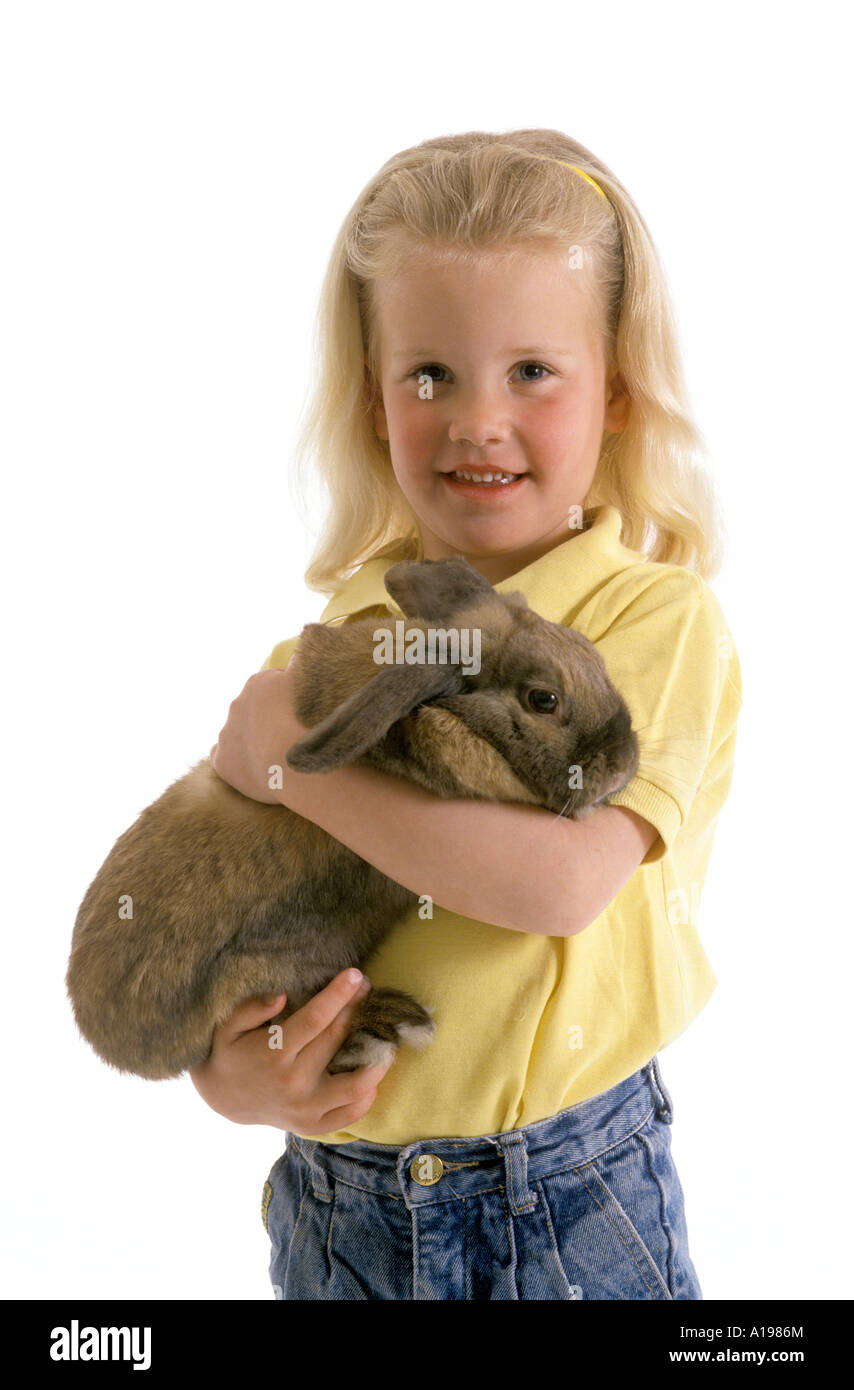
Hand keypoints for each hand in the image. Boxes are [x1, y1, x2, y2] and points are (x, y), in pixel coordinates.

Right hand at [189, 971, 393, 1132]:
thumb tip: (282, 996)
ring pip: (356, 1086)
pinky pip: (351, 1113)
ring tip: (384, 1034)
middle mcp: (293, 1083)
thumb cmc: (230, 1053)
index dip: (338, 995)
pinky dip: (368, 1094)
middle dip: (357, 1009)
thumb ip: (251, 1008)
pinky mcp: (314, 1125)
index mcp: (274, 1055)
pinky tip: (372, 1071)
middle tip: (367, 988)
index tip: (355, 975)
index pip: (315, 1020)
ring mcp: (306, 1108)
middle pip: (337, 1041)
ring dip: (377, 1058)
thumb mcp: (227, 1026)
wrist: (224, 1099)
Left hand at [210, 661, 307, 803]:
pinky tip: (256, 767)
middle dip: (269, 718)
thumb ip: (302, 663)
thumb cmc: (308, 721)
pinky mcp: (221, 760)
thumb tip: (300, 648)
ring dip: (255, 740)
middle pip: (255, 709)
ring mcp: (226, 732)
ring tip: (278, 756)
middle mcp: (237, 703)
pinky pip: (226, 756)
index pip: (275, 686)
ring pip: (240, 733)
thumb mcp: (313, 682)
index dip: (290, 700)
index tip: (303, 713)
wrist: (292, 764)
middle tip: (292, 735)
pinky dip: (238, 760)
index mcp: (259, 682)